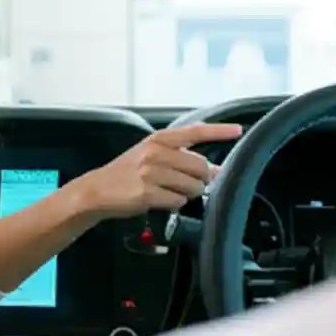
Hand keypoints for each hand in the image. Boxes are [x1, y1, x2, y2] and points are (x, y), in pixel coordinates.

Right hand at [74, 123, 242, 219]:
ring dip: (187, 194)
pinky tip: (160, 201)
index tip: (238, 131)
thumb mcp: (150, 154)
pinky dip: (174, 204)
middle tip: (187, 184)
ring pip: (193, 187)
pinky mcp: (148, 193)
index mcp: (159, 139)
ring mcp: (152, 173)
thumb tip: (215, 169)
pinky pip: (178, 202)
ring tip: (170, 192)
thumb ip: (180, 157)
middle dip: (201, 179)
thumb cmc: (126, 172)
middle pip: (201, 167)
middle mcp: (157, 152)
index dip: (219, 131)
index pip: (196, 132)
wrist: (98, 189)